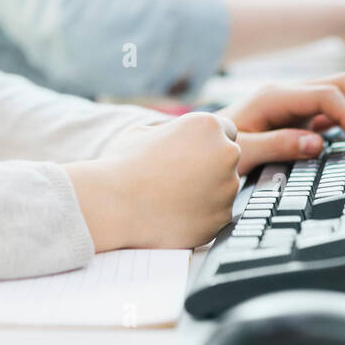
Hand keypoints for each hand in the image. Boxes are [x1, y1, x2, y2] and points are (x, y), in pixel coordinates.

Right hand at [67, 111, 240, 250]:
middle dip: (212, 166)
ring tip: (172, 196)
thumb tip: (176, 135)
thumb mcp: (144, 132)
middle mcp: (225, 153)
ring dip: (208, 191)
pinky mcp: (222, 218)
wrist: (115, 205)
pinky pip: (217, 214)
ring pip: (225, 188)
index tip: (189, 154)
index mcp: (207, 126)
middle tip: (179, 177)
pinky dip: (203, 215)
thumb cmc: (123, 165)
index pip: (226, 130)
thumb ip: (171, 131)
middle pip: (228, 159)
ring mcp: (227, 188)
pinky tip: (175, 213)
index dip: (207, 143)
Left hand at [220, 72, 344, 175]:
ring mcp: (295, 103)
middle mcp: (288, 94)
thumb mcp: (243, 151)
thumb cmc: (218, 146)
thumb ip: (278, 146)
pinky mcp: (299, 116)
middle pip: (341, 83)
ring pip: (342, 92)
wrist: (202, 144)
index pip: (325, 94)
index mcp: (275, 96)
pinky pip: (333, 110)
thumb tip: (316, 144)